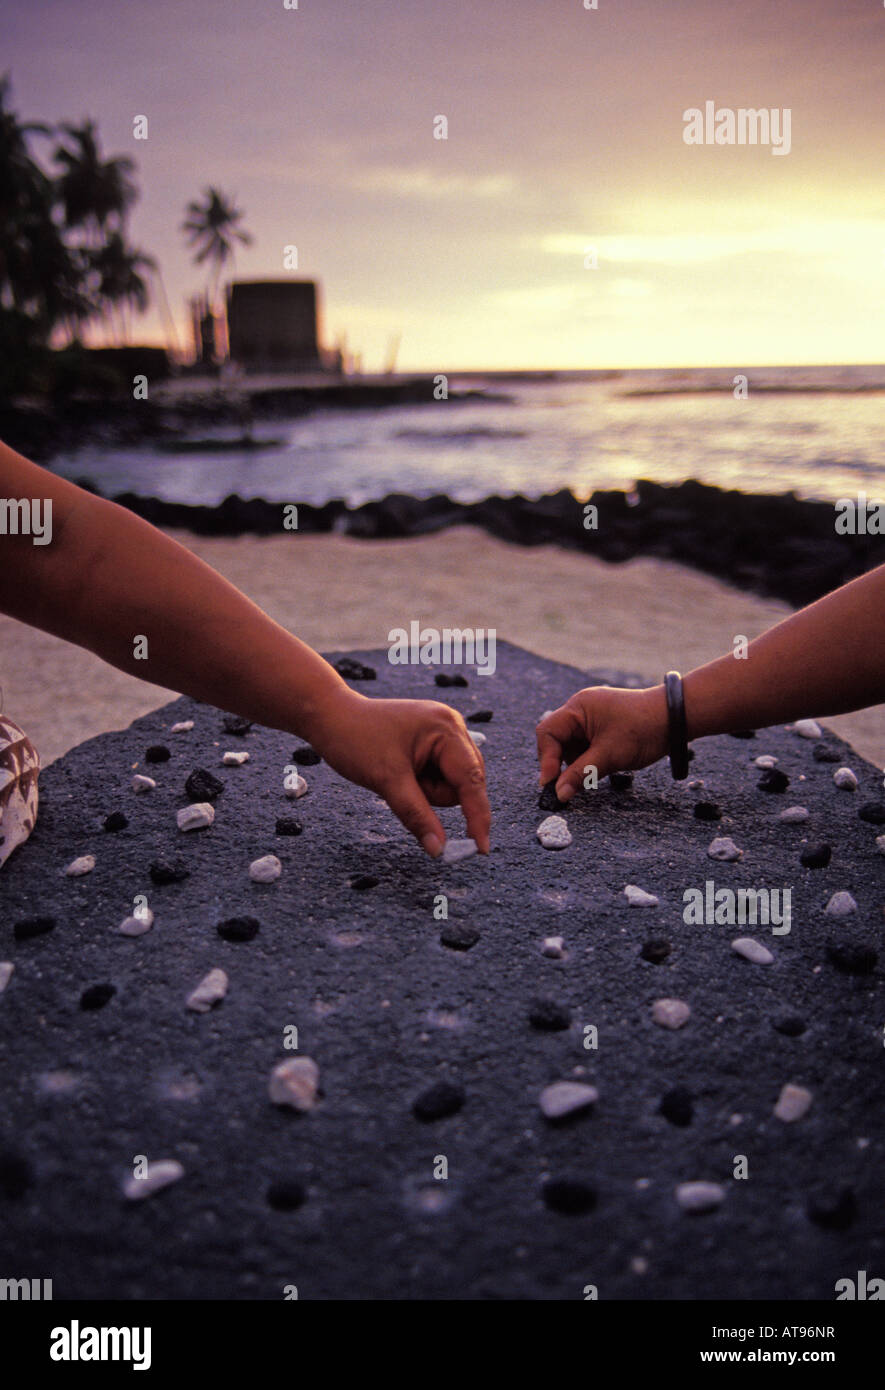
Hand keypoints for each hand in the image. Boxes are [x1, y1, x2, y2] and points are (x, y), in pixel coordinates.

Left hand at [306, 689, 490, 855]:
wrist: (330, 716)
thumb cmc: (355, 740)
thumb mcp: (387, 782)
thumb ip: (417, 816)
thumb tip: (439, 850)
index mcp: (446, 729)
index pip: (471, 780)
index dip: (477, 816)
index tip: (480, 849)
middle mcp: (451, 726)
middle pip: (464, 783)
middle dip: (434, 794)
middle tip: (403, 787)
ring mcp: (442, 732)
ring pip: (451, 783)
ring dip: (426, 790)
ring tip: (396, 775)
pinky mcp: (432, 740)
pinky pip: (439, 775)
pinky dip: (422, 783)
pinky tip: (401, 772)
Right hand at [536, 684, 669, 802]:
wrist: (676, 719)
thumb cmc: (644, 729)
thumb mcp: (610, 755)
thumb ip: (581, 774)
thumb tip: (559, 794)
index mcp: (578, 708)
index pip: (548, 733)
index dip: (546, 760)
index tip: (550, 783)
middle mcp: (580, 710)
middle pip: (556, 740)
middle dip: (560, 763)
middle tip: (566, 786)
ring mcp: (591, 719)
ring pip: (570, 746)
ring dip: (575, 764)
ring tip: (593, 774)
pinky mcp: (601, 728)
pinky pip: (584, 746)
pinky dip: (587, 760)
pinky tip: (600, 768)